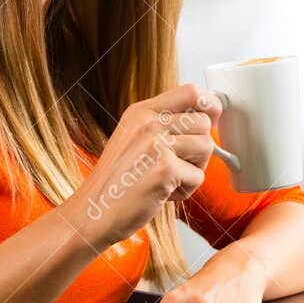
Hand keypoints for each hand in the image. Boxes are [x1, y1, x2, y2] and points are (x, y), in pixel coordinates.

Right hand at [63, 84, 221, 251]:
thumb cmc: (117, 182)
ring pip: (206, 147)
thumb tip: (208, 115)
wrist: (93, 211)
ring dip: (194, 169)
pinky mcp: (165, 168)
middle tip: (177, 164)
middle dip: (200, 148)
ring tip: (168, 179)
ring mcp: (156, 143)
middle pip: (204, 122)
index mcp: (141, 111)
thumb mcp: (135, 139)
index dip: (209, 104)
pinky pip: (198, 176)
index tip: (210, 120)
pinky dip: (185, 191)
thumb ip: (164, 124)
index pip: (191, 91)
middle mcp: (148, 122)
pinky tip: (162, 193)